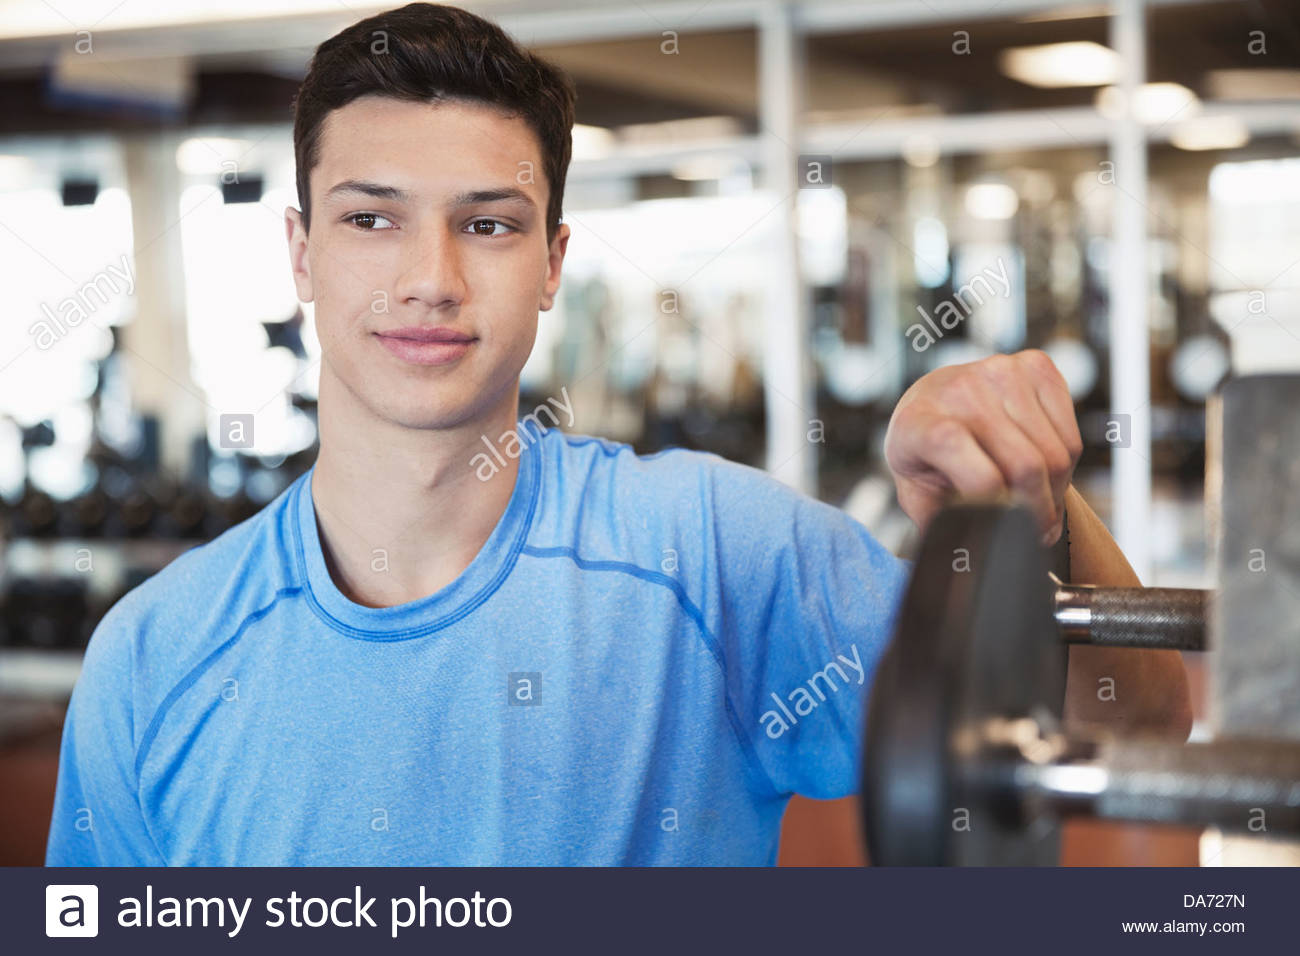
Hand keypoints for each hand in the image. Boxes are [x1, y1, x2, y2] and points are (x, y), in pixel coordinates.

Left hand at [884, 349, 1083, 544]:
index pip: (974, 466)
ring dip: (1054, 491)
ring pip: (1057, 454)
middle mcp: (961, 389)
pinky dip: (1066, 463)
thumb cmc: (925, 454)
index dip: (999, 505)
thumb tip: (974, 562)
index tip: (1006, 530)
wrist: (933, 401)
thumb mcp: (916, 494)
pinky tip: (1042, 468)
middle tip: (1033, 532)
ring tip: (1035, 502)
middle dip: (1036, 512)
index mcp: (922, 423)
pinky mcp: (1035, 366)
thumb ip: (941, 525)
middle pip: (1026, 466)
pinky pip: (1072, 433)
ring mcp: (1001, 371)